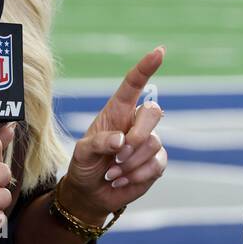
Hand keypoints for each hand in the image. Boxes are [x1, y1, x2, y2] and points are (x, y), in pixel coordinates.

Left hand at [61, 46, 167, 220]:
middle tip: (118, 154)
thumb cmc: (85, 165)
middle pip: (153, 112)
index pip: (134, 84)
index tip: (159, 51)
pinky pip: (157, 164)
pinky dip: (137, 175)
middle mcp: (136, 123)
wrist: (91, 192)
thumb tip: (122, 140)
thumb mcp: (82, 152)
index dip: (146, 67)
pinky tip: (121, 180)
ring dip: (130, 162)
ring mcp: (148, 142)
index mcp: (117, 111)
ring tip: (112, 172)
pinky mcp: (156, 163)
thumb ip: (99, 142)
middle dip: (137, 135)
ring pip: (153, 143)